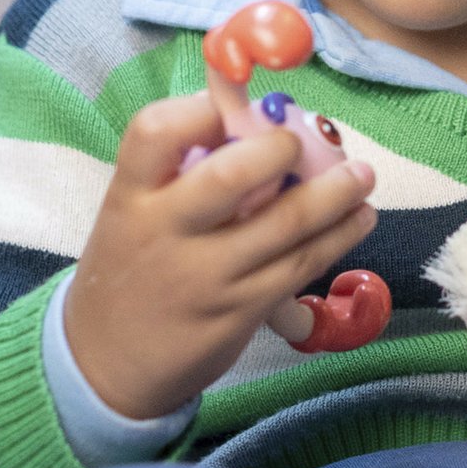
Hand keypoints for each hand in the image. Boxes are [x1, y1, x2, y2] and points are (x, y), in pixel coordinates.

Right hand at [65, 93, 378, 417]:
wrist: (104, 363)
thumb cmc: (131, 269)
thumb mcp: (133, 214)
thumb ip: (180, 172)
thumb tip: (248, 111)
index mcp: (131, 196)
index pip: (156, 131)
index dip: (202, 107)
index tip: (234, 104)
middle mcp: (165, 231)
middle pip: (231, 175)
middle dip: (280, 148)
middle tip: (306, 142)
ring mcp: (206, 274)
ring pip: (285, 223)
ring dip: (335, 193)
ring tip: (362, 175)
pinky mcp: (241, 310)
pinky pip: (299, 265)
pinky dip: (337, 237)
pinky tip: (358, 219)